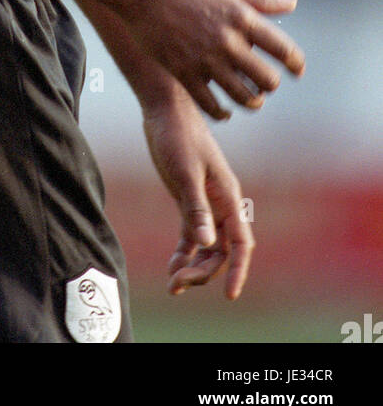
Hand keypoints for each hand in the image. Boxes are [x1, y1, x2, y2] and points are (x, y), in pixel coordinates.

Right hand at [120, 0, 304, 119]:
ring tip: (252, 99)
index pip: (283, 49)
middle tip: (266, 83)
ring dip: (252, 102)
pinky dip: (222, 113)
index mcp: (241, 17)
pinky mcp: (183, 72)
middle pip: (267, 79)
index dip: (296, 64)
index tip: (296, 70)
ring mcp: (205, 59)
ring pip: (243, 97)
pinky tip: (224, 112)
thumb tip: (292, 3)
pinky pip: (210, 105)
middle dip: (271, 84)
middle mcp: (227, 41)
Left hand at [142, 91, 253, 298]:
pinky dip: (185, 252)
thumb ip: (195, 208)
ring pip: (207, 246)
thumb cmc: (177, 136)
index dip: (237, 270)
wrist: (165, 110)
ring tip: (173, 284)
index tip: (230, 294)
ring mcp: (206, 203)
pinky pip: (192, 235)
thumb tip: (205, 245)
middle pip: (221, 250)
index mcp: (228, 196)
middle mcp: (221, 204)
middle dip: (205, 272)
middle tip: (178, 284)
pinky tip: (172, 267)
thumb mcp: (184, 173)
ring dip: (194, 266)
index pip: (240, 243)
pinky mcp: (189, 200)